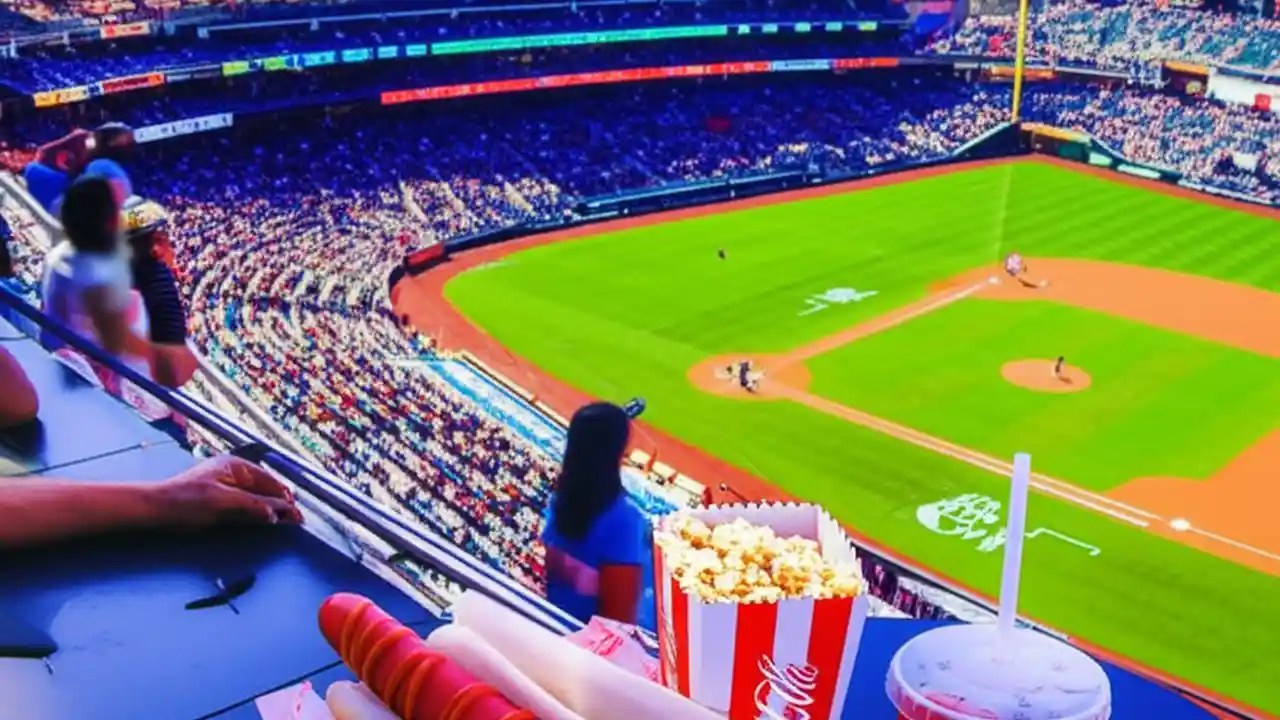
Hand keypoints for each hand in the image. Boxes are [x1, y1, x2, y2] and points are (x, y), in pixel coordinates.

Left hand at [153, 455, 302, 528]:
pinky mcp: (218, 497)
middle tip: (296, 520)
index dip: (285, 499)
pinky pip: (245, 503)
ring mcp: (225, 483)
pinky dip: (257, 511)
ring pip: (257, 496)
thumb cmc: (186, 503)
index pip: (270, 482)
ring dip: (271, 508)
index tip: (299, 516)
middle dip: (281, 503)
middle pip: (265, 488)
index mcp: (236, 466)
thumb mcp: (223, 503)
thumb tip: (280, 512)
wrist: (152, 509)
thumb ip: (253, 505)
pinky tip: (263, 519)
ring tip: (285, 521)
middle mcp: (233, 471)